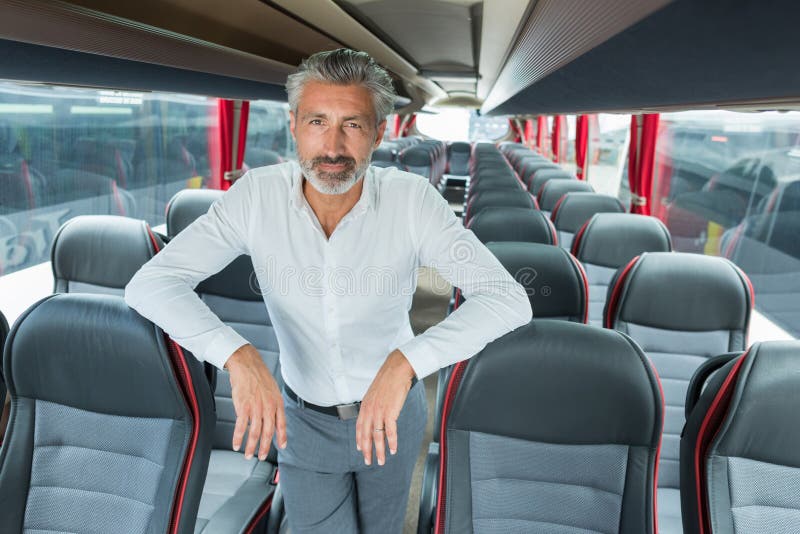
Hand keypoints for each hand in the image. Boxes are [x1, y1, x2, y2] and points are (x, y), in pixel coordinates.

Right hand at [225, 344, 286, 460]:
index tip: (281, 446)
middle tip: (261, 456)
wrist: (247, 364)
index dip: (282, 437)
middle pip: (268, 432)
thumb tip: (272, 417)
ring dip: (251, 446)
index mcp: (277, 402)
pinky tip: (236, 444)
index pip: (282, 423)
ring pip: (254, 433)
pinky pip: (240, 427)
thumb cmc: (259, 376)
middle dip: (265, 447)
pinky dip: (238, 438)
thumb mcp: (272, 390)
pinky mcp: (243, 406)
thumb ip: (273, 404)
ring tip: (248, 454)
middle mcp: (268, 407)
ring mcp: (256, 407)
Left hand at [356, 349, 416, 465]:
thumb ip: (373, 404)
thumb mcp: (375, 393)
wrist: (397, 369)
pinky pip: (390, 431)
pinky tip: (393, 449)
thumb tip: (375, 413)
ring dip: (380, 450)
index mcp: (365, 405)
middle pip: (366, 435)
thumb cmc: (388, 379)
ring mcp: (379, 412)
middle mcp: (370, 410)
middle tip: (369, 461)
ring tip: (382, 460)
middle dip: (367, 450)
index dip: (359, 440)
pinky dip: (392, 442)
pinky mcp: (390, 412)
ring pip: (377, 436)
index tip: (360, 449)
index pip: (359, 427)